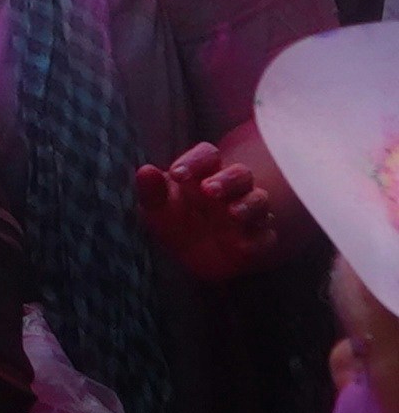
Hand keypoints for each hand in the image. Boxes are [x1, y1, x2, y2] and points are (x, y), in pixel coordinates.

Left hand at [137, 141, 293, 279]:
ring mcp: (249, 213)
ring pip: (259, 200)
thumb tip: (146, 171)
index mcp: (204, 173)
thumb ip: (152, 191)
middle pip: (240, 173)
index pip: (208, 154)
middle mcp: (231, 188)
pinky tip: (242, 244)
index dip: (195, 161)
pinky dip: (257, 238)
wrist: (193, 257)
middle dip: (227, 180)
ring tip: (232, 213)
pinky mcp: (259, 238)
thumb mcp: (156, 208)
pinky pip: (266, 235)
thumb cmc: (174, 221)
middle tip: (209, 191)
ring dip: (248, 205)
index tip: (177, 175)